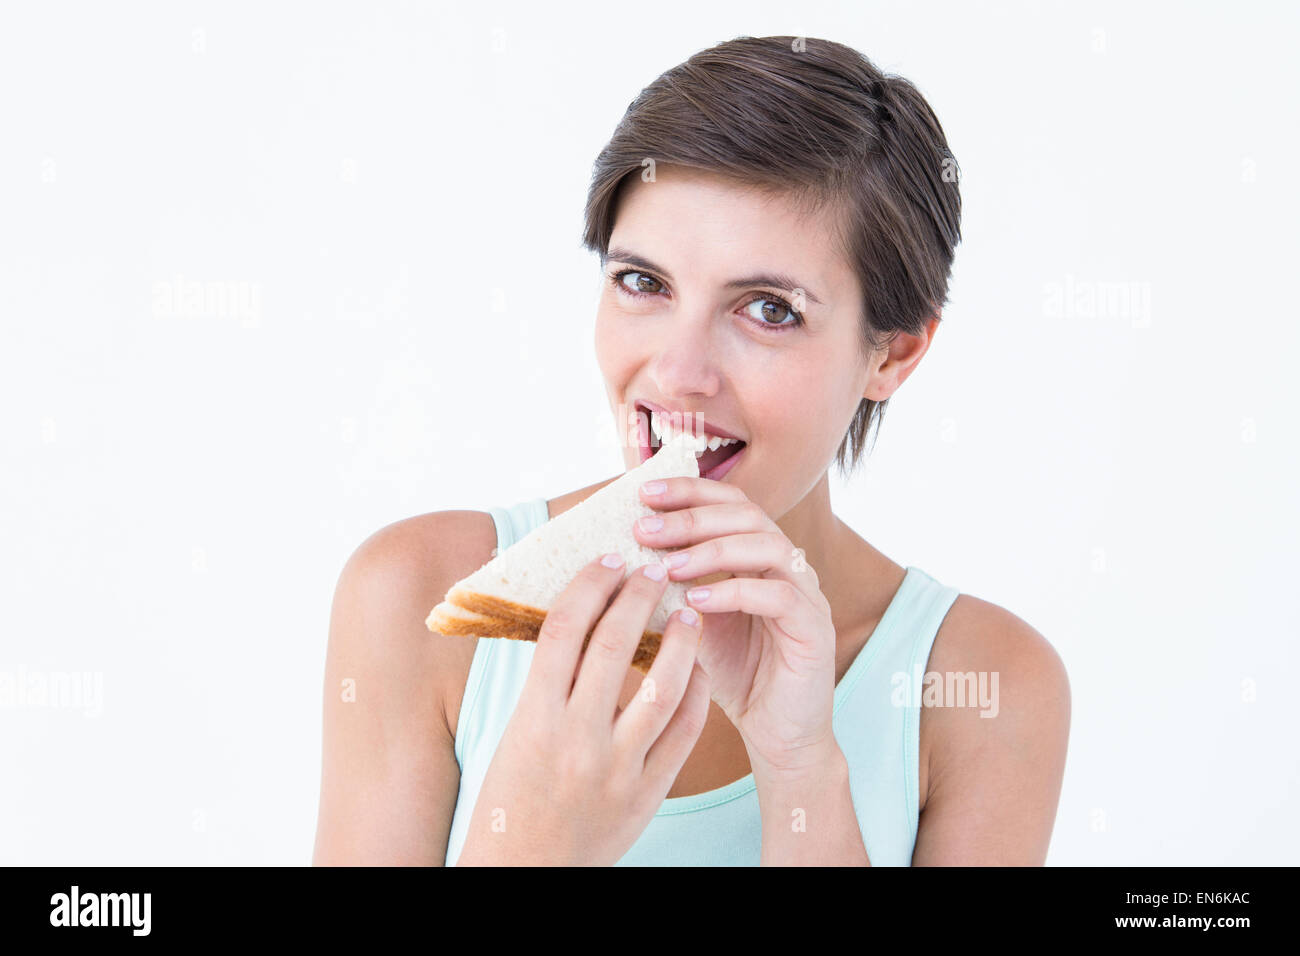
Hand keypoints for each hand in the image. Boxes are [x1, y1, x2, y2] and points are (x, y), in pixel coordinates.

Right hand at [454, 553, 710, 865]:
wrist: (523, 873)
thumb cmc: (511, 799)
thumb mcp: (516, 735)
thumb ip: (548, 684)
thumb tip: (580, 619)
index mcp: (533, 717)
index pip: (565, 629)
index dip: (590, 585)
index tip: (608, 559)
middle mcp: (576, 738)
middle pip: (614, 645)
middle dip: (636, 596)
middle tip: (652, 568)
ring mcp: (617, 768)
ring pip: (664, 687)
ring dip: (681, 641)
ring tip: (688, 612)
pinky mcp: (648, 794)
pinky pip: (684, 733)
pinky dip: (696, 694)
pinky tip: (699, 668)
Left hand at [633, 478, 838, 777]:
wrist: (777, 735)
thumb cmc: (735, 677)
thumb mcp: (693, 623)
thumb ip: (670, 589)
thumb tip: (616, 561)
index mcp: (760, 556)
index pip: (729, 502)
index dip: (689, 491)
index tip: (642, 494)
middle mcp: (787, 565)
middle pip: (746, 513)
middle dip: (691, 516)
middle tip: (644, 528)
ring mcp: (807, 593)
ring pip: (766, 545)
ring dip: (711, 550)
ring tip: (666, 566)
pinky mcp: (815, 628)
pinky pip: (779, 595)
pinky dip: (734, 592)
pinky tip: (695, 601)